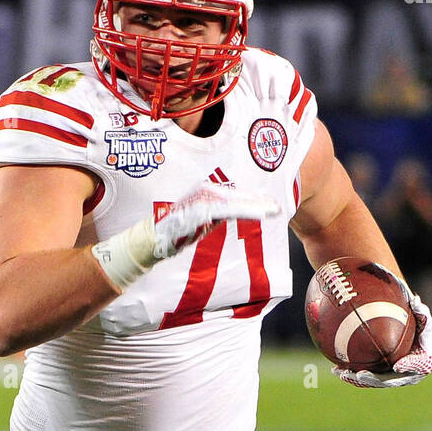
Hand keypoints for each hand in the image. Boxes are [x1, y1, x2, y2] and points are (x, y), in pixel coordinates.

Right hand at [153, 185, 280, 258]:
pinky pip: (227, 211)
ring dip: (256, 207)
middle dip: (259, 202)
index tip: (271, 204)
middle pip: (238, 197)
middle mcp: (205, 192)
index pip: (235, 196)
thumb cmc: (173, 232)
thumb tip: (230, 215)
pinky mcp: (201, 211)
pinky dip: (244, 211)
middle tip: (278, 207)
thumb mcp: (199, 221)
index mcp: (206, 193)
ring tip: (274, 210)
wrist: (153, 239)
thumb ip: (215, 215)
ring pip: (236, 203)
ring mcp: (203, 200)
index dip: (254, 200)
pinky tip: (259, 214)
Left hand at [334, 266, 431, 387]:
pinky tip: (336, 370)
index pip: (421, 364)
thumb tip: (417, 302)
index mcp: (425, 354)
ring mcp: (395, 373)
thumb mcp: (418, 308)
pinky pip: (367, 375)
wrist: (401, 319)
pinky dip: (352, 374)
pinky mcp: (381, 373)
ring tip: (345, 374)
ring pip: (378, 380)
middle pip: (395, 379)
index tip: (398, 365)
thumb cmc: (411, 310)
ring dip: (361, 380)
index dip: (410, 366)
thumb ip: (420, 309)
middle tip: (363, 375)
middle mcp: (411, 368)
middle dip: (378, 379)